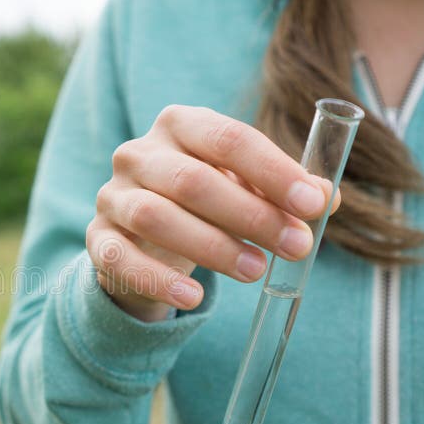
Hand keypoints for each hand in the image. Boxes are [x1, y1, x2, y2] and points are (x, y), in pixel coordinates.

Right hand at [86, 105, 339, 321]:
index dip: (273, 171)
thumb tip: (326, 198)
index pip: (227, 138)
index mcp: (180, 125)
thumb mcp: (244, 187)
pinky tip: (193, 298)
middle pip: (192, 180)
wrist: (143, 234)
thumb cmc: (205, 202)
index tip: (312, 205)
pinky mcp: (98, 239)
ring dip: (211, 247)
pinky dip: (158, 280)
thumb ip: (281, 190)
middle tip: (297, 246)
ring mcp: (112, 195)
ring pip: (154, 217)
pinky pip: (120, 259)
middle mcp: (138, 154)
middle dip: (251, 215)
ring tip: (255, 271)